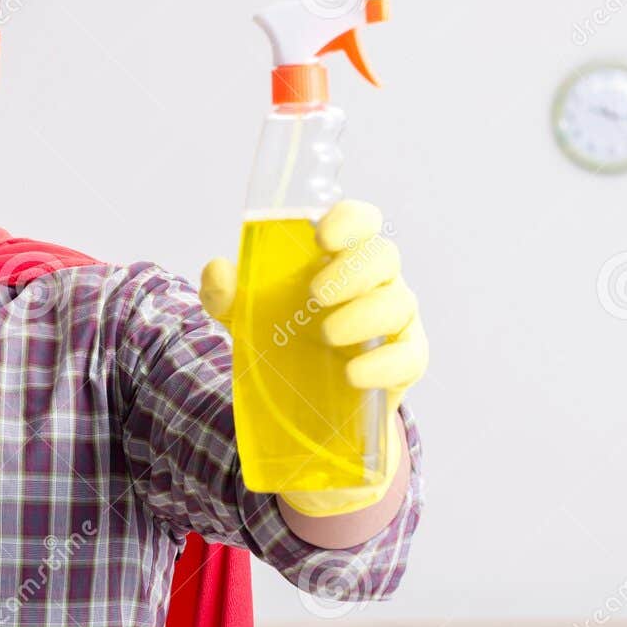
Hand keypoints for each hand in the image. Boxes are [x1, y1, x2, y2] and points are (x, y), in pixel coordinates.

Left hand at [199, 199, 428, 516]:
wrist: (307, 406)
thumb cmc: (285, 339)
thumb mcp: (245, 317)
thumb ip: (226, 293)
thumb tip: (218, 270)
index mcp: (342, 259)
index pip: (361, 222)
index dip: (349, 220)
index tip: (321, 236)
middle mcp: (376, 282)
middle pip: (384, 256)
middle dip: (352, 271)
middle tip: (316, 294)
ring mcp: (396, 321)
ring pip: (398, 303)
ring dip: (364, 316)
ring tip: (327, 335)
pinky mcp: (405, 362)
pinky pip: (408, 357)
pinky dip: (382, 365)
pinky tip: (352, 374)